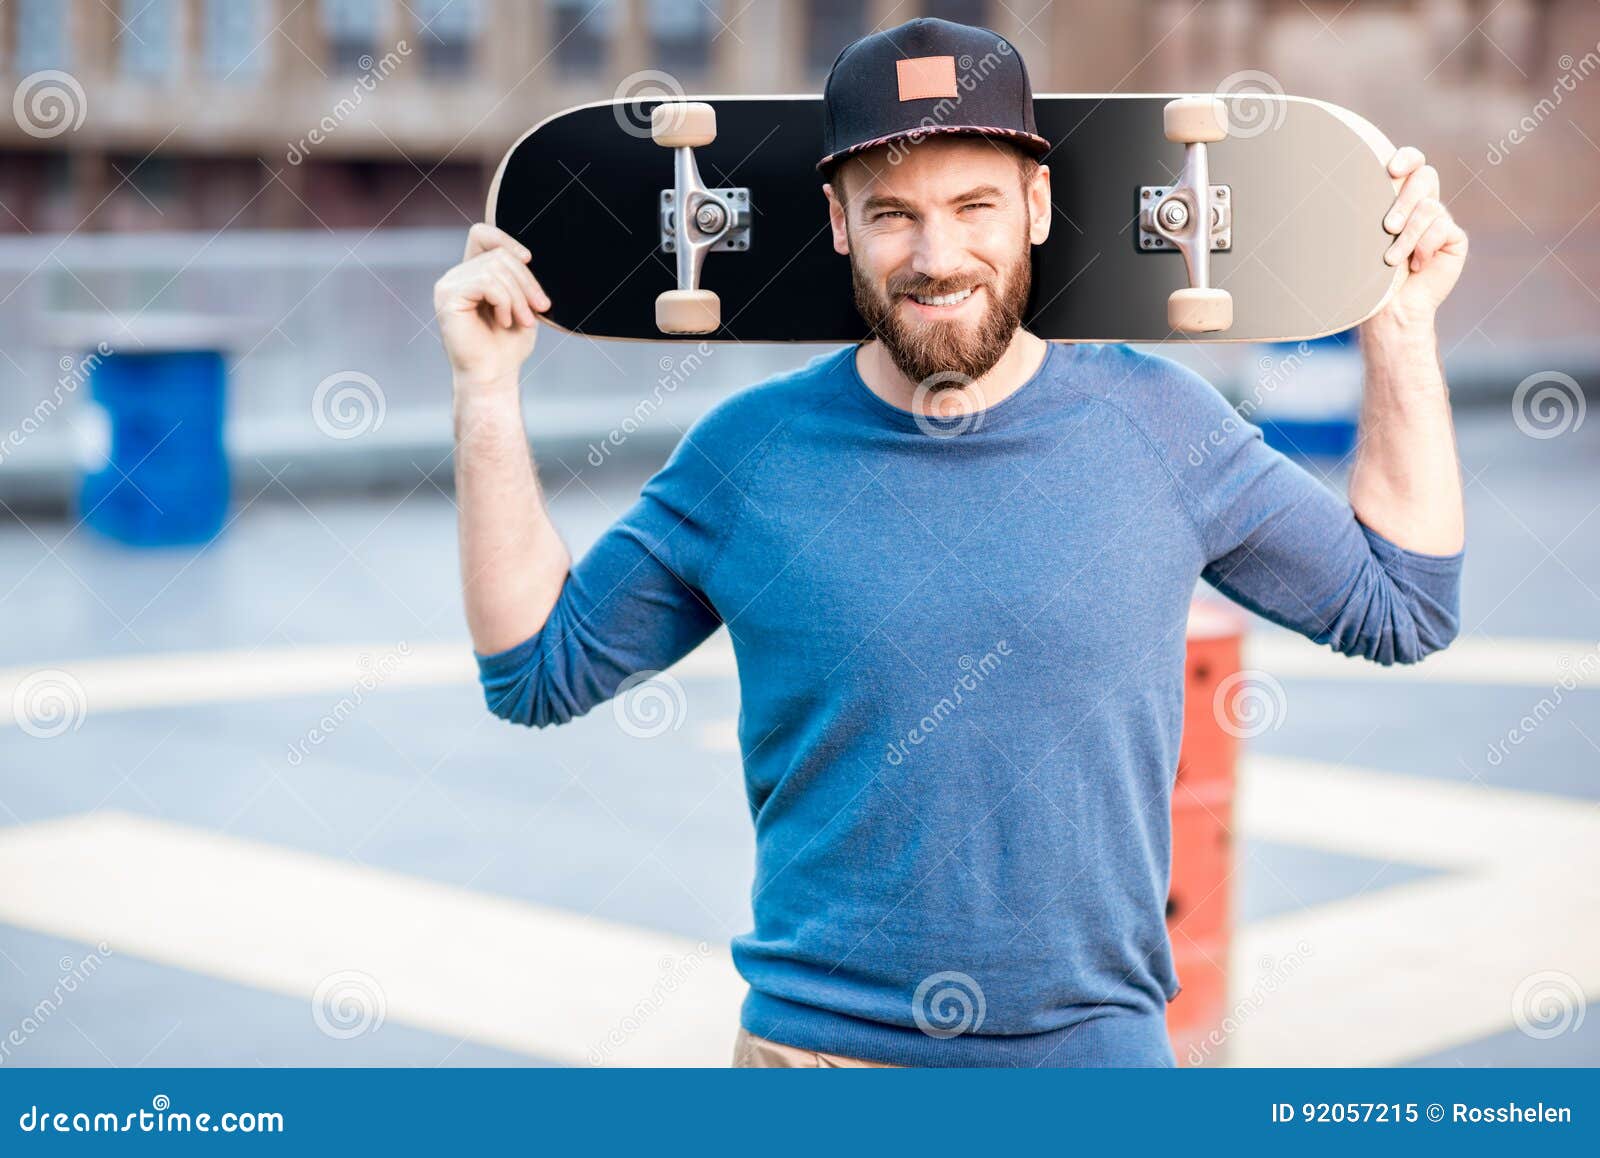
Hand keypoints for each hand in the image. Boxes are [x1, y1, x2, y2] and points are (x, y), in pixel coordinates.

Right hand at [434, 223, 549, 387]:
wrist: (493, 376)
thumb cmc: (507, 346)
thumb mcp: (521, 304)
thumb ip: (517, 277)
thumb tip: (524, 254)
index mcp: (471, 274)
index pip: (481, 234)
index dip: (505, 239)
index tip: (529, 259)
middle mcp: (456, 276)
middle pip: (499, 255)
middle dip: (527, 281)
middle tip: (539, 309)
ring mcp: (448, 285)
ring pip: (495, 268)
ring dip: (519, 296)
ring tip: (523, 321)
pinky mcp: (447, 297)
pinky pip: (486, 283)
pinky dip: (504, 301)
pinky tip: (504, 321)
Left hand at [1372, 147, 1467, 327]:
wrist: (1389, 308)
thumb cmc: (1369, 274)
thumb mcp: (1364, 238)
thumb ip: (1366, 211)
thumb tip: (1342, 183)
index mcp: (1400, 196)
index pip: (1413, 161)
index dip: (1408, 158)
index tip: (1391, 170)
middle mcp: (1424, 203)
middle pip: (1425, 177)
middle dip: (1404, 201)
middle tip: (1387, 227)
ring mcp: (1442, 220)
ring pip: (1429, 208)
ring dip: (1408, 236)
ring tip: (1391, 260)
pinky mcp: (1455, 238)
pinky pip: (1443, 229)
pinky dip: (1424, 247)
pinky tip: (1416, 266)